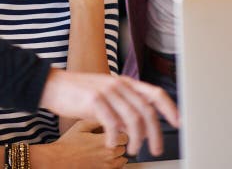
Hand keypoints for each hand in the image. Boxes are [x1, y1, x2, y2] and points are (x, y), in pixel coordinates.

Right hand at [32, 120, 126, 168]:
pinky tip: (107, 157)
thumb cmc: (68, 144)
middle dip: (119, 141)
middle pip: (124, 146)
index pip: (125, 135)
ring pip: (123, 158)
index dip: (120, 130)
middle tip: (109, 137)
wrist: (60, 160)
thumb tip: (108, 116)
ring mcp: (107, 165)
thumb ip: (96, 120)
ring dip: (118, 153)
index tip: (115, 129)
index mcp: (103, 141)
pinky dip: (116, 163)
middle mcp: (108, 155)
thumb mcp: (80, 126)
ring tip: (108, 148)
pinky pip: (118, 168)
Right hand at [39, 69, 178, 156]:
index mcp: (124, 83)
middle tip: (156, 149)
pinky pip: (112, 122)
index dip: (169, 108)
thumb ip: (122, 109)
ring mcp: (107, 90)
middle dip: (155, 133)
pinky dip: (115, 137)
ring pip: (133, 118)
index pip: (154, 93)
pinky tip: (112, 143)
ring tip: (134, 149)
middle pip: (146, 110)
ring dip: (137, 138)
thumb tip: (138, 128)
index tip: (178, 123)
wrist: (52, 85)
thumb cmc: (77, 93)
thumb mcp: (105, 98)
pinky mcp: (94, 99)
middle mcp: (119, 84)